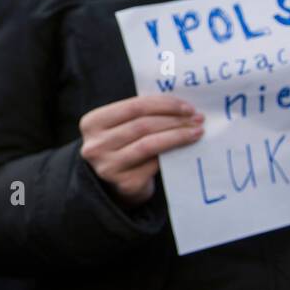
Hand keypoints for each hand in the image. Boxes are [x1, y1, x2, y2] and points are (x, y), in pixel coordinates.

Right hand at [79, 95, 204, 206]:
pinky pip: (154, 164)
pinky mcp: (125, 183)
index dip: (164, 104)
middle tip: (197, 119)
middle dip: (174, 120)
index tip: (187, 107)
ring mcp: (108, 166)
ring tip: (196, 132)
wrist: (115, 185)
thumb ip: (140, 115)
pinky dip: (172, 154)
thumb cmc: (123, 147)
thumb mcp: (122, 127)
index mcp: (92, 123)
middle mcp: (95, 145)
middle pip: (143, 125)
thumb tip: (181, 106)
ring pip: (149, 144)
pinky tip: (185, 149)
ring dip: (177, 136)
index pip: (134, 107)